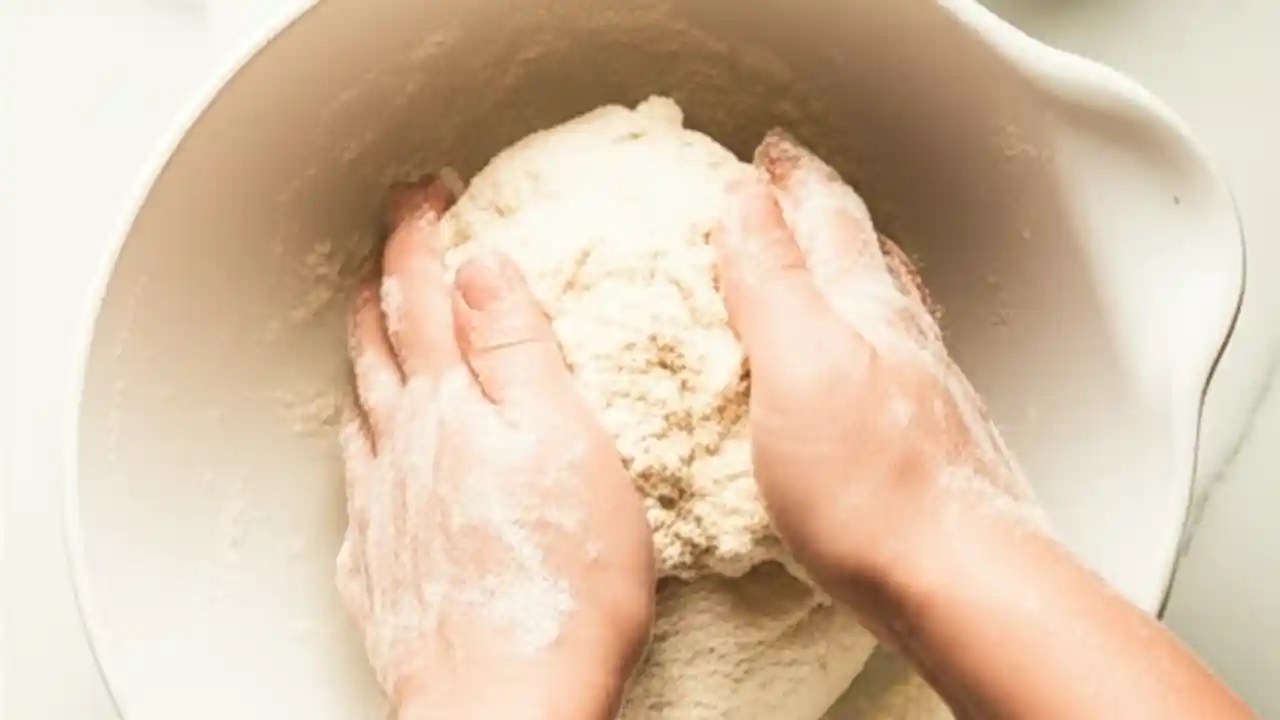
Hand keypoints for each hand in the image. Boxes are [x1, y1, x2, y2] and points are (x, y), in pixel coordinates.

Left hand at [336, 179, 654, 719]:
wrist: (505, 701)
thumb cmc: (557, 576)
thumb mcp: (564, 437)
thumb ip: (515, 347)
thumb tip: (480, 264)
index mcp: (451, 406)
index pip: (424, 292)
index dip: (420, 231)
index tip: (428, 191)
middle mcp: (403, 446)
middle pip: (378, 341)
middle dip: (384, 278)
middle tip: (396, 243)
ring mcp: (383, 506)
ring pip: (360, 405)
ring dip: (365, 350)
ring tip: (371, 321)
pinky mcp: (380, 562)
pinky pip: (358, 477)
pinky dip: (362, 437)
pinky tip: (372, 449)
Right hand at [712, 132, 1035, 609]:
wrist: (959, 581)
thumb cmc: (872, 485)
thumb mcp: (797, 364)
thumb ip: (772, 280)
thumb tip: (745, 199)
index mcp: (864, 310)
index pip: (827, 222)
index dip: (794, 184)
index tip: (771, 154)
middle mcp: (903, 340)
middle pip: (866, 254)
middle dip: (827, 215)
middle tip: (798, 190)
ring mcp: (923, 393)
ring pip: (889, 305)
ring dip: (856, 268)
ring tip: (840, 255)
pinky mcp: (928, 447)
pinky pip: (894, 362)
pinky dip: (870, 336)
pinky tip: (870, 365)